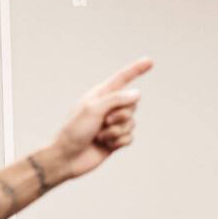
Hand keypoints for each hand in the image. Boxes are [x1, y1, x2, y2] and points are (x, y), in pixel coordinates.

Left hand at [47, 57, 152, 179]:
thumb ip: (116, 99)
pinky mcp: (116, 140)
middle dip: (120, 115)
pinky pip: (130, 138)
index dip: (136, 70)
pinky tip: (104, 145)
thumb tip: (137, 93)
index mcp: (101, 94)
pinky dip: (118, 142)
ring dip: (116, 132)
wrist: (67, 157)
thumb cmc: (74, 130)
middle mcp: (109, 107)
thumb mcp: (93, 109)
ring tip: (99, 136)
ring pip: (131, 123)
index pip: (123, 78)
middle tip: (103, 122)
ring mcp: (113, 124)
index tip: (150, 61)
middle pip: (132, 104)